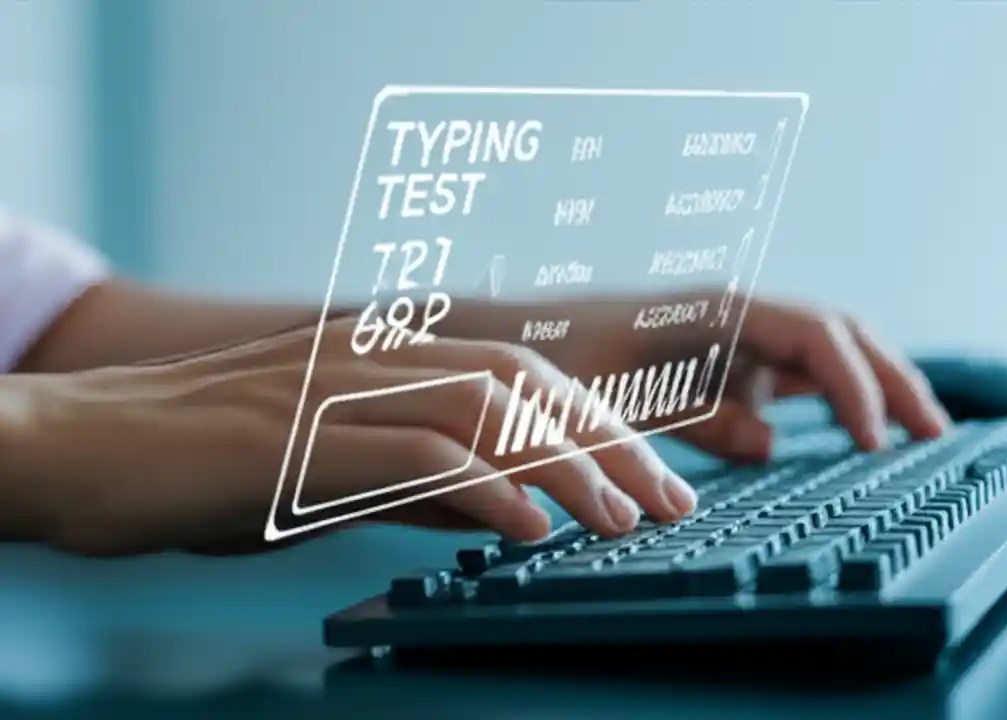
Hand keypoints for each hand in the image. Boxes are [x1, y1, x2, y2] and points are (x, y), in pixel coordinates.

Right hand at [0, 320, 696, 556]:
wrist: (80, 444)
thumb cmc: (203, 463)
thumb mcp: (335, 473)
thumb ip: (425, 485)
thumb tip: (512, 511)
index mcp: (391, 360)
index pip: (526, 378)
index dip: (602, 424)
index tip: (655, 477)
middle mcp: (377, 358)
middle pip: (530, 384)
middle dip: (613, 442)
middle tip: (672, 499)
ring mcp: (339, 388)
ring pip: (488, 409)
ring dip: (566, 466)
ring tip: (622, 519)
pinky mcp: (299, 435)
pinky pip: (415, 454)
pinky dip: (485, 489)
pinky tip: (530, 529)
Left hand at [536, 292, 951, 462]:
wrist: (511, 339)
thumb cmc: (558, 360)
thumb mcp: (621, 394)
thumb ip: (696, 415)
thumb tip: (771, 442)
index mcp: (720, 308)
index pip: (816, 336)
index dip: (854, 386)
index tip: (874, 442)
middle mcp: (738, 313)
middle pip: (840, 334)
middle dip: (891, 380)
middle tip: (935, 434)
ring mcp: (736, 335)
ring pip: (827, 353)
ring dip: (873, 388)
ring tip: (917, 434)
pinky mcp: (726, 360)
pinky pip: (794, 375)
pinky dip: (833, 400)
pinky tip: (854, 435)